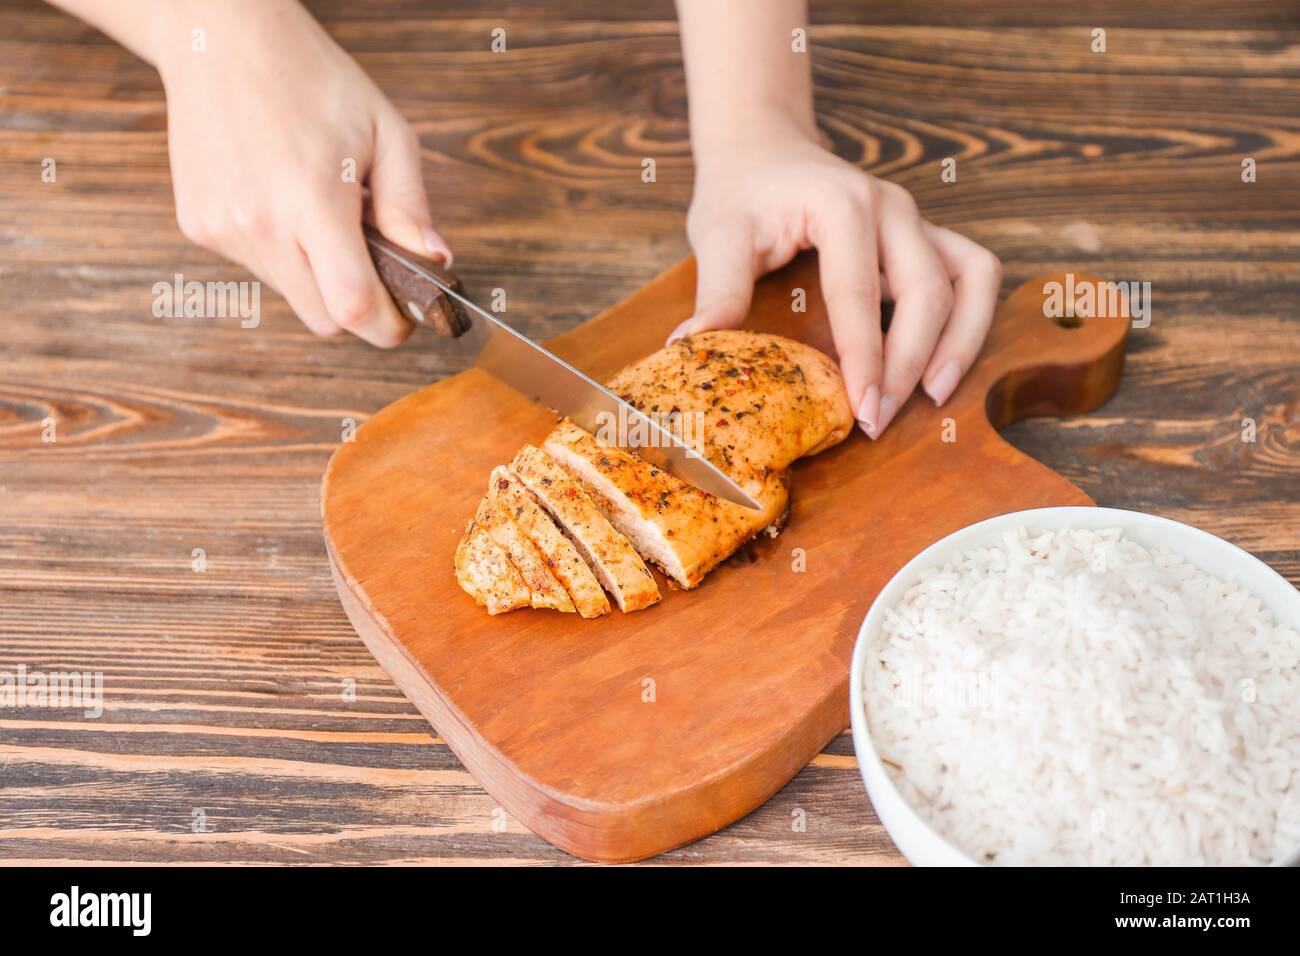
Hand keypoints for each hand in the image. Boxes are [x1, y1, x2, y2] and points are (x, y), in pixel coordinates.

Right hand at [153, 0, 450, 345]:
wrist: (220, 39)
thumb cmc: (311, 78)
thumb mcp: (385, 132)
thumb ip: (409, 205)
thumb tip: (435, 261)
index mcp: (312, 200)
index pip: (352, 307)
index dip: (389, 325)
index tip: (407, 316)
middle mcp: (260, 223)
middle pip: (324, 319)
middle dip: (357, 305)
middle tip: (374, 265)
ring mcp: (223, 229)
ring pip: (291, 295)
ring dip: (318, 275)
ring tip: (321, 212)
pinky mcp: (198, 227)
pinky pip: (257, 268)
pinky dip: (281, 252)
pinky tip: (282, 201)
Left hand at [673, 122, 1000, 438]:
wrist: (762, 147)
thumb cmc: (741, 191)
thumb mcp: (719, 235)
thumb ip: (716, 291)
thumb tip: (690, 348)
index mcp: (841, 204)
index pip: (860, 293)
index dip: (865, 358)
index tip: (862, 410)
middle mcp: (891, 207)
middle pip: (927, 291)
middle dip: (910, 363)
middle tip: (881, 419)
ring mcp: (915, 219)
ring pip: (971, 277)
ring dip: (960, 340)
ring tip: (935, 396)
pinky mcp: (925, 234)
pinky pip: (972, 272)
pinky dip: (971, 316)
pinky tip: (944, 361)